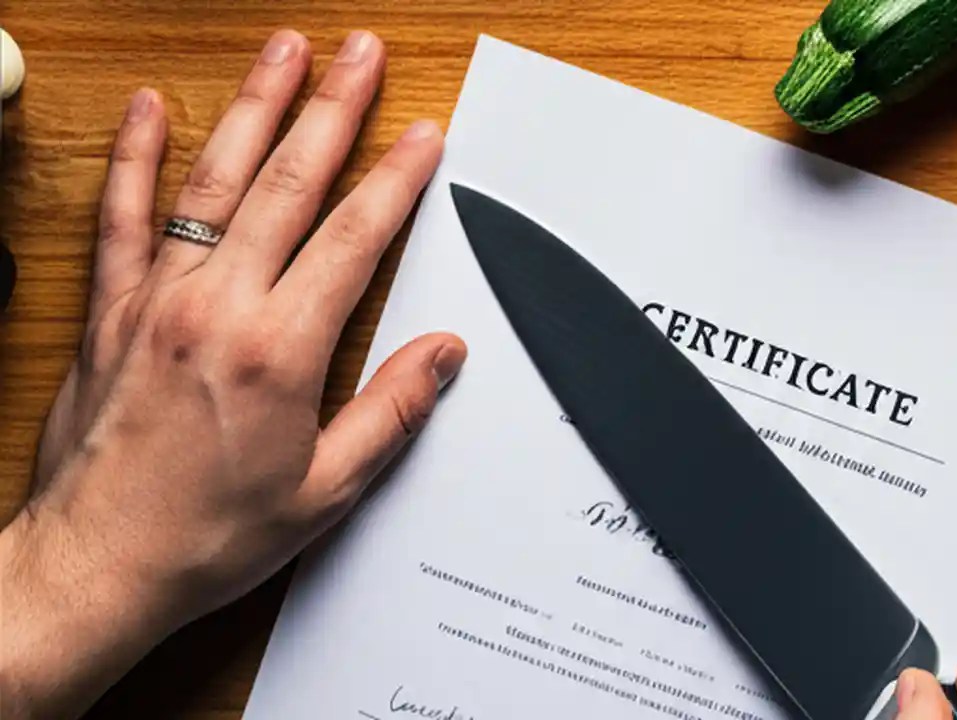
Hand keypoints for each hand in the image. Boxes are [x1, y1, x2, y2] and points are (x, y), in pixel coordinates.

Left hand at [0, 29, 464, 718]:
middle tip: (361, 56)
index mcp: (278, 352)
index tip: (423, 136)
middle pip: (289, 185)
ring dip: (255, 109)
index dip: (396, 180)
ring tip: (285, 52)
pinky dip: (134, 157)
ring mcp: (156, 299)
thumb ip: (391, 414)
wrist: (97, 565)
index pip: (353, 240)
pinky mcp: (109, 308)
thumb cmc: (207, 534)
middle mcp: (216, 309)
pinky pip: (122, 216)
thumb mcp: (326, 492)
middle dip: (334, 111)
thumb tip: (442, 356)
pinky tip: (150, 109)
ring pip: (214, 181)